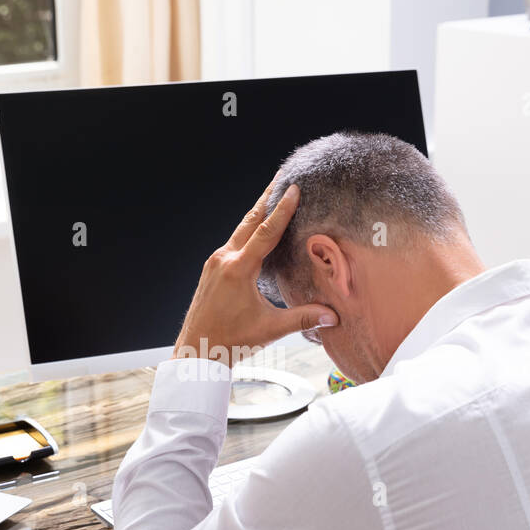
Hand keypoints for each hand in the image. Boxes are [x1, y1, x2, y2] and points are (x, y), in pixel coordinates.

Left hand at [174, 179, 337, 365]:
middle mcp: (224, 260)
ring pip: (240, 230)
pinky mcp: (212, 270)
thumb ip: (302, 317)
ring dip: (257, 214)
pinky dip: (248, 231)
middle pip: (250, 221)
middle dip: (267, 198)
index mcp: (238, 269)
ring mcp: (215, 263)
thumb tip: (333, 316)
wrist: (196, 352)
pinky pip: (233, 243)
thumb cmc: (229, 341)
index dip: (282, 208)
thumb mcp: (270, 329)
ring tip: (272, 197)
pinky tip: (257, 231)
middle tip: (281, 177)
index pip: (266, 232)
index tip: (293, 187)